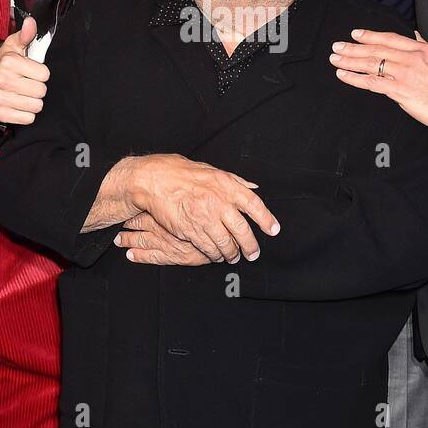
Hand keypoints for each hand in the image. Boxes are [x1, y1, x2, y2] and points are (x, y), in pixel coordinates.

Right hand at [0, 16, 49, 124]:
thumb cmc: (6, 63)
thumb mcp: (15, 46)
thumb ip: (26, 35)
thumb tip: (31, 22)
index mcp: (9, 62)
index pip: (45, 75)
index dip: (41, 73)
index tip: (30, 71)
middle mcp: (1, 79)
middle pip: (41, 91)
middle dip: (37, 88)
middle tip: (26, 83)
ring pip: (36, 106)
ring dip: (33, 101)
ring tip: (23, 94)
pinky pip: (28, 119)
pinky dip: (26, 114)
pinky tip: (19, 105)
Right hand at [125, 153, 279, 263]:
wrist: (153, 180)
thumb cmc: (182, 173)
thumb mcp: (212, 170)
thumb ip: (235, 181)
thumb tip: (254, 188)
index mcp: (226, 185)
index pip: (254, 203)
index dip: (266, 219)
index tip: (273, 230)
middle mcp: (218, 202)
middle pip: (242, 230)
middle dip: (250, 246)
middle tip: (253, 254)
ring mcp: (204, 217)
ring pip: (225, 243)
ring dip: (231, 253)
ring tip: (233, 257)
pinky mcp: (190, 230)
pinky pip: (207, 248)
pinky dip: (214, 254)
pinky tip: (216, 255)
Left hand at [330, 28, 427, 133]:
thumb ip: (425, 46)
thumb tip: (415, 35)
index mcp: (421, 50)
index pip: (390, 39)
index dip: (371, 35)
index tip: (356, 34)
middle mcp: (410, 59)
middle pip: (376, 50)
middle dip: (354, 47)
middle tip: (337, 46)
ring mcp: (404, 74)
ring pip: (371, 64)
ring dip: (350, 61)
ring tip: (335, 59)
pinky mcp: (399, 91)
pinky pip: (372, 82)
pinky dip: (355, 78)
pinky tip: (343, 75)